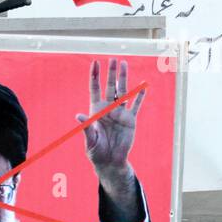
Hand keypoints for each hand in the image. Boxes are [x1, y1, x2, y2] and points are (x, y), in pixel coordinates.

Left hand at [77, 59, 144, 183]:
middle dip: (111, 73)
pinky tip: (143, 86)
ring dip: (123, 78)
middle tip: (113, 59)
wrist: (110, 161)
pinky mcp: (130, 120)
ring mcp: (120, 113)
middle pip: (109, 86)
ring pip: (123, 92)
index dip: (95, 76)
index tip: (95, 63)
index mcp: (96, 110)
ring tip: (124, 64)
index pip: (95, 89)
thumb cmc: (97, 151)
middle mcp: (108, 109)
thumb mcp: (90, 140)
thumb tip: (79, 116)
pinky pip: (135, 105)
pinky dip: (139, 96)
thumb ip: (86, 127)